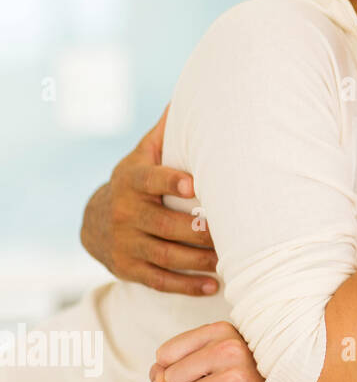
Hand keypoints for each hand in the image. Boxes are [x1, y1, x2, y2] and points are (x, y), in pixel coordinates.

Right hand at [80, 105, 218, 294]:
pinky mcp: (126, 268)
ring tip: (231, 260)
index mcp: (133, 180)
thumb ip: (166, 133)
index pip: (151, 180)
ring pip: (166, 255)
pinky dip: (187, 285)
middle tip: (235, 232)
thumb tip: (188, 97)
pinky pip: (158, 280)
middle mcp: (126, 212)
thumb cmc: (137, 181)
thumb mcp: (144, 154)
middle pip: (166, 225)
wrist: (95, 220)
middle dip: (200, 230)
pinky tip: (213, 285)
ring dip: (200, 260)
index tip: (195, 183)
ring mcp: (124, 243)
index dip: (171, 181)